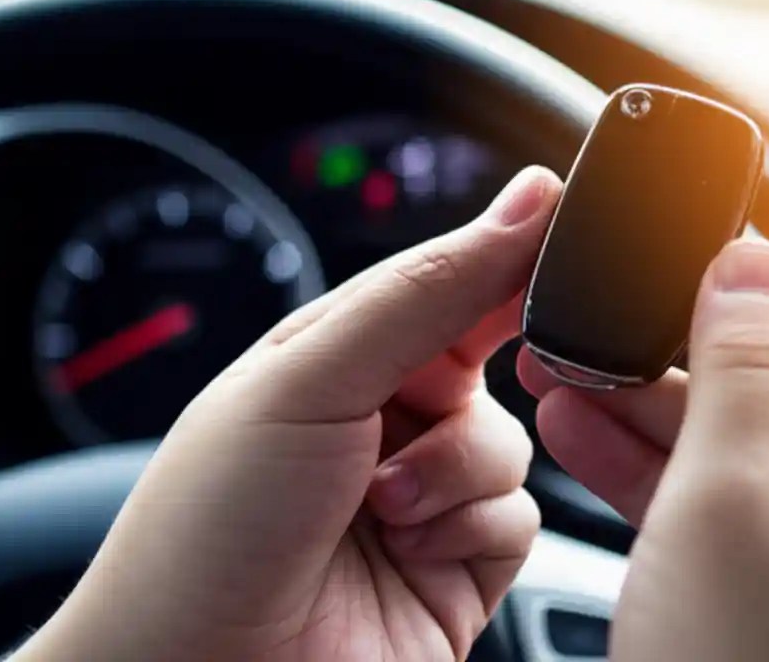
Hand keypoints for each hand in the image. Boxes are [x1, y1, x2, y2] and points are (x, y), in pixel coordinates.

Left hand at [14, 167, 562, 661]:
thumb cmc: (211, 525)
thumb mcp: (311, 375)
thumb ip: (429, 291)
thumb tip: (527, 201)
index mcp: (345, 355)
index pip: (452, 282)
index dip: (508, 262)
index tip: (558, 240)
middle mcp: (391, 422)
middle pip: (500, 366)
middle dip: (463, 396)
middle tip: (425, 410)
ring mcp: (429, 498)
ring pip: (518, 446)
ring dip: (455, 474)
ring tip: (382, 509)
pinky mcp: (463, 567)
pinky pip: (524, 520)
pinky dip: (472, 532)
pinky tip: (409, 552)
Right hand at [521, 135, 768, 660]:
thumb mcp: (735, 497)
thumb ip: (742, 361)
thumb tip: (748, 263)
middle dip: (730, 309)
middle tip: (645, 283)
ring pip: (767, 428)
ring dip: (675, 384)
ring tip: (576, 356)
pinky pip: (739, 497)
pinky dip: (667, 457)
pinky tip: (585, 430)